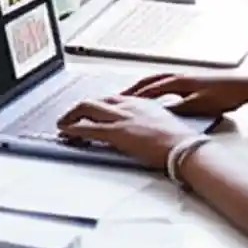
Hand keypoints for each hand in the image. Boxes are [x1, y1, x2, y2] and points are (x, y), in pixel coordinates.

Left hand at [57, 96, 202, 167]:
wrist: (184, 148)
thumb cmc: (179, 142)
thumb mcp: (162, 125)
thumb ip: (147, 124)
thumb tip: (141, 132)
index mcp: (141, 103)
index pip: (111, 99)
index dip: (97, 106)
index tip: (90, 112)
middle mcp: (129, 105)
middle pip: (96, 100)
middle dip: (79, 108)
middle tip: (70, 116)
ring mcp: (121, 117)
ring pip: (86, 108)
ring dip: (71, 116)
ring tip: (63, 124)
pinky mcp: (116, 131)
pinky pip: (87, 127)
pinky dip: (72, 129)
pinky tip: (66, 133)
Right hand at [122, 73, 247, 116]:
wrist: (242, 86)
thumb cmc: (223, 95)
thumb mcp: (197, 106)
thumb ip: (176, 109)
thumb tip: (158, 114)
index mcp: (177, 82)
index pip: (149, 89)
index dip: (134, 96)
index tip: (120, 101)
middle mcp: (179, 77)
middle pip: (150, 81)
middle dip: (134, 88)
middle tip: (120, 96)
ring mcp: (185, 77)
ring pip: (158, 80)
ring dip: (144, 86)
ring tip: (134, 94)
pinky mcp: (192, 81)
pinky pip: (166, 82)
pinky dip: (156, 87)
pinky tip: (159, 95)